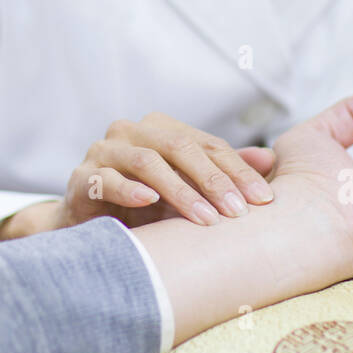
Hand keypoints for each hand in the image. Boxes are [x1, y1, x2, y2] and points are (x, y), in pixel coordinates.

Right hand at [61, 112, 275, 226]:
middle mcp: (131, 131)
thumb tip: (269, 158)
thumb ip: (222, 171)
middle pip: (180, 147)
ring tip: (205, 218)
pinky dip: (129, 190)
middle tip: (238, 212)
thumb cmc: (144, 204)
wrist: (89, 225)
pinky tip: (148, 202)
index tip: (263, 200)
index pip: (207, 144)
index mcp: (160, 128)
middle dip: (213, 180)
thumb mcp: (187, 187)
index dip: (237, 171)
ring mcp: (104, 152)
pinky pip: (107, 180)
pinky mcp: (82, 178)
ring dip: (179, 191)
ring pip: (147, 162)